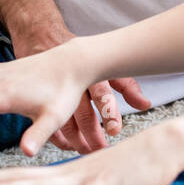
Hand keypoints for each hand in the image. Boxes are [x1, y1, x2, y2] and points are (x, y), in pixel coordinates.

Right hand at [10, 23, 149, 154]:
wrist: (41, 34)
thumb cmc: (79, 54)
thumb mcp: (106, 64)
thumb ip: (127, 85)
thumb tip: (145, 105)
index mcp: (91, 72)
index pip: (103, 94)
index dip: (110, 114)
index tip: (114, 130)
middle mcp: (73, 81)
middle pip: (83, 113)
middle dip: (93, 135)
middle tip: (100, 148)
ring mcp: (53, 89)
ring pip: (64, 121)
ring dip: (76, 140)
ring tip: (85, 150)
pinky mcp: (38, 96)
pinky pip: (47, 121)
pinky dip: (57, 135)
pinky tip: (66, 144)